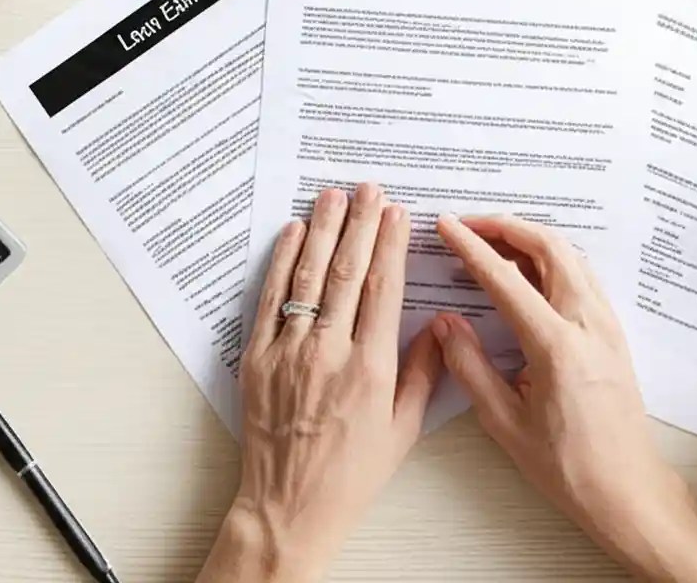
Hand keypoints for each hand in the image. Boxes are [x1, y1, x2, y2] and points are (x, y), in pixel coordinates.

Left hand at [197, 184, 442, 582]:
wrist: (290, 506)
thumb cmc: (350, 474)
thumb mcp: (402, 429)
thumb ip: (422, 372)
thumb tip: (439, 326)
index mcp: (371, 369)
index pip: (381, 289)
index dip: (389, 245)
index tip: (395, 214)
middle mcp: (329, 353)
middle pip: (345, 273)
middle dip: (358, 224)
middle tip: (367, 189)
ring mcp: (289, 353)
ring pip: (307, 278)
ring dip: (321, 231)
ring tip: (331, 196)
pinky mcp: (257, 360)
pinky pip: (269, 301)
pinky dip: (281, 264)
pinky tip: (292, 235)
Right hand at [433, 215, 696, 581]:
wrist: (628, 489)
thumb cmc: (567, 467)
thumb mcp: (505, 423)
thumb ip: (471, 366)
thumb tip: (446, 323)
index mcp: (557, 346)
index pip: (506, 279)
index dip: (471, 247)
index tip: (447, 226)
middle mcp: (588, 324)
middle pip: (549, 247)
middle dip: (506, 226)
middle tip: (469, 225)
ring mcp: (607, 325)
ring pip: (571, 257)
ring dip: (531, 239)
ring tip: (494, 242)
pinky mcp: (614, 333)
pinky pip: (583, 277)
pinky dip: (552, 260)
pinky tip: (530, 272)